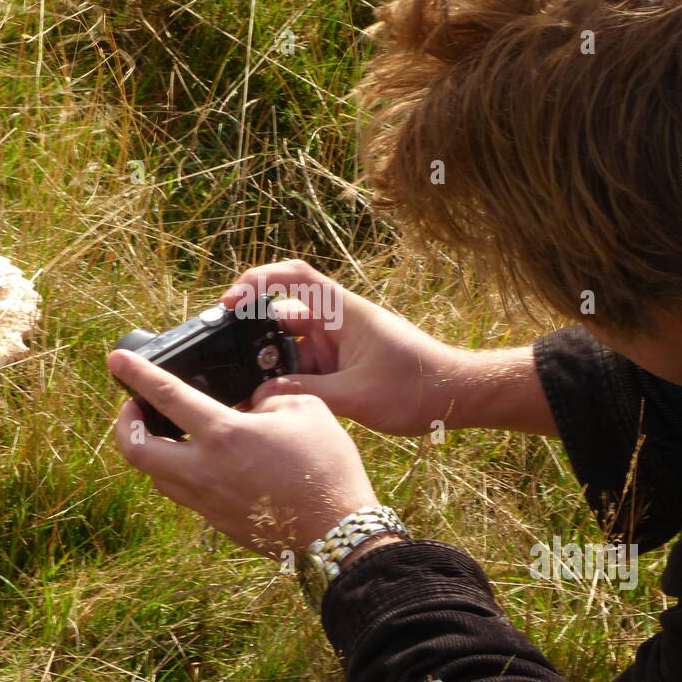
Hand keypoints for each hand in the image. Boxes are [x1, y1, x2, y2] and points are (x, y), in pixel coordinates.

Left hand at [108, 347, 378, 555]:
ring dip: (153, 451)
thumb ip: (269, 396)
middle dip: (125, 424)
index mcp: (223, 435)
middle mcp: (204, 471)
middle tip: (133, 407)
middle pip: (135, 450)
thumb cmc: (326, 468)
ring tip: (169, 433)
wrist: (338, 533)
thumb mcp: (305, 409)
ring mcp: (209, 503)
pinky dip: (184, 473)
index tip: (116, 359)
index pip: (165, 396)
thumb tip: (251, 403)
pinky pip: (187, 494)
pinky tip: (208, 463)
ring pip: (158, 476)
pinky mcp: (220, 523)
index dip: (136, 374)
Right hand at [220, 259, 474, 436]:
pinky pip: (301, 367)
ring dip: (267, 363)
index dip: (257, 281)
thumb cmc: (418, 386)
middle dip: (251, 330)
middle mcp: (336, 323)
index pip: (293, 278)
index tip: (230, 301)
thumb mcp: (359, 396)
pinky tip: (268, 403)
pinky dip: (284, 381)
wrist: (457, 396)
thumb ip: (307, 394)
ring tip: (242, 386)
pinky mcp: (339, 367)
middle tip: (224, 353)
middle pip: (281, 314)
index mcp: (343, 313)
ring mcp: (336, 345)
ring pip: (288, 346)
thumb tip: (260, 398)